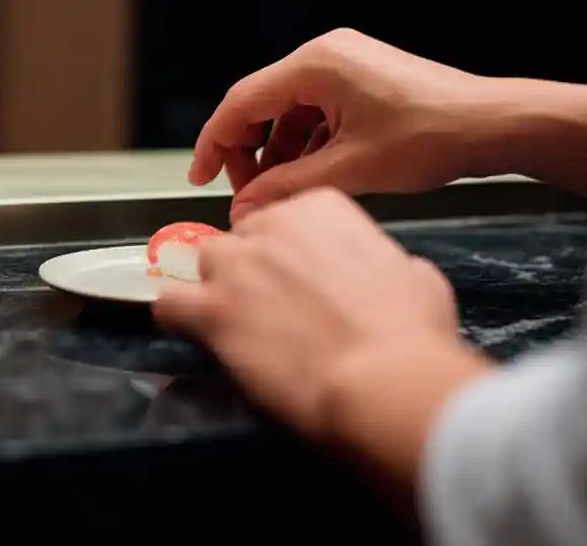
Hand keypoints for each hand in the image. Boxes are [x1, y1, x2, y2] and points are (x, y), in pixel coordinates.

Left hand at [152, 187, 490, 484]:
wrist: (383, 379)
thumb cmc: (407, 333)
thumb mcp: (416, 276)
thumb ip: (384, 262)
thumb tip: (389, 274)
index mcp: (321, 208)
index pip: (287, 218)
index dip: (292, 252)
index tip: (300, 277)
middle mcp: (273, 227)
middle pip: (244, 239)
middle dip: (254, 269)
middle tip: (275, 307)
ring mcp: (238, 267)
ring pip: (206, 263)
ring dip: (217, 288)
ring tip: (239, 323)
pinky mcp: (213, 311)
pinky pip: (170, 304)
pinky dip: (175, 317)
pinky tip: (189, 331)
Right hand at [188, 28, 489, 221]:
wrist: (492, 125)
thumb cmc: (430, 139)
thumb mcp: (349, 171)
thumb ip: (286, 188)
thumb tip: (242, 208)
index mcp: (315, 65)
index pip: (241, 103)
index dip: (213, 143)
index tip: (200, 178)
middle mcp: (325, 55)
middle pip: (260, 105)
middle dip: (249, 153)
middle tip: (251, 197)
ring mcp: (345, 64)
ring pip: (288, 112)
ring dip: (279, 154)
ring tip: (285, 194)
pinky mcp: (361, 79)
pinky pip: (316, 112)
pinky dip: (307, 145)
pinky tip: (316, 177)